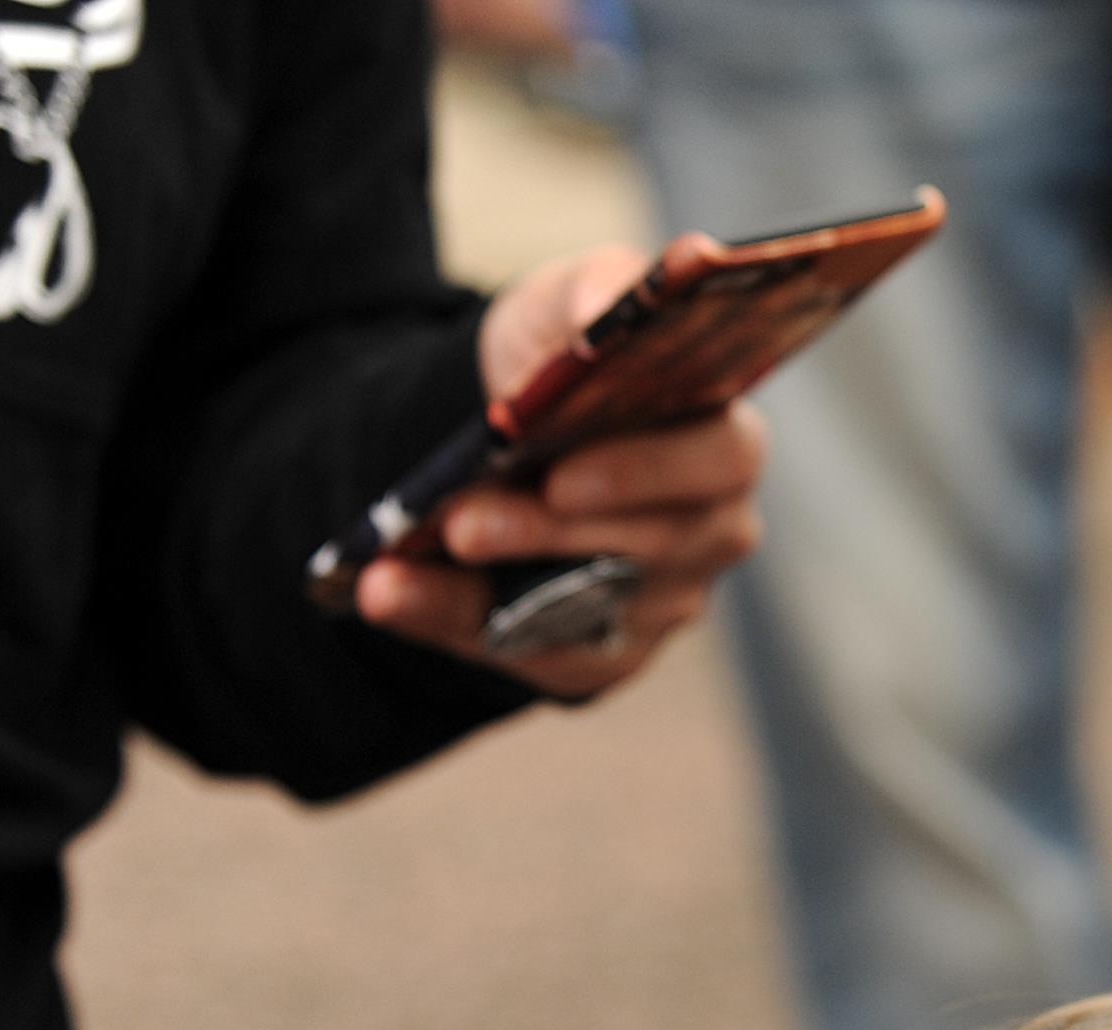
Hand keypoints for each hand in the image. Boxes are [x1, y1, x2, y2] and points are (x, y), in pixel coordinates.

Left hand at [349, 242, 767, 699]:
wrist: (503, 424)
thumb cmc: (558, 361)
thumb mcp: (567, 303)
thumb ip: (599, 293)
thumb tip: (615, 306)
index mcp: (720, 438)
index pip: (724, 461)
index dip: (649, 472)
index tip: (561, 474)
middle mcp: (709, 528)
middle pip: (657, 547)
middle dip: (553, 537)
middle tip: (464, 524)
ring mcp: (663, 597)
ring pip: (594, 612)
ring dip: (488, 593)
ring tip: (400, 566)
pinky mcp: (605, 648)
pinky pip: (538, 654)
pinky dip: (452, 623)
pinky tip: (387, 594)